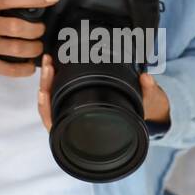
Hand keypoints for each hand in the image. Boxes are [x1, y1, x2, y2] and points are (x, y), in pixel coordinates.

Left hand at [37, 57, 170, 129]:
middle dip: (45, 86)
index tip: (44, 93)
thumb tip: (146, 79)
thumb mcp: (150, 101)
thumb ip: (148, 91)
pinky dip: (53, 79)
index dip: (47, 111)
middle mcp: (79, 123)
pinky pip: (59, 92)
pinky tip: (52, 64)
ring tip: (48, 61)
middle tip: (48, 66)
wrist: (150, 109)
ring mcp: (76, 110)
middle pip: (50, 108)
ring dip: (47, 80)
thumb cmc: (145, 110)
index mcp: (90, 133)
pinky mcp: (78, 98)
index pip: (59, 126)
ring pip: (52, 99)